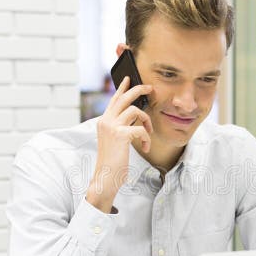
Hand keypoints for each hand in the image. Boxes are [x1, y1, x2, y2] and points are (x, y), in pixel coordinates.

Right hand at [86, 76, 152, 212]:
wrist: (105, 177)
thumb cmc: (112, 161)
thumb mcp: (115, 140)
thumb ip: (121, 127)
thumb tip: (135, 116)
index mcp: (104, 121)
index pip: (114, 99)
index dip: (122, 88)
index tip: (129, 78)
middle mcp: (106, 121)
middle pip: (125, 97)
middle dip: (139, 90)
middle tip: (151, 88)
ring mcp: (112, 127)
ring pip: (135, 110)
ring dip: (147, 120)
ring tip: (148, 132)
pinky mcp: (120, 135)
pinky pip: (141, 129)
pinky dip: (147, 138)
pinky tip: (145, 147)